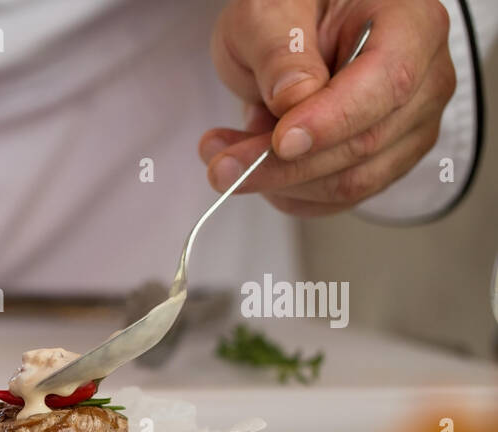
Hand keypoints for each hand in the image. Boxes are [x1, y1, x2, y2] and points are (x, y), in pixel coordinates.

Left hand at [200, 0, 455, 215]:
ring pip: (348, 182)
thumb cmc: (290, 10)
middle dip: (284, 165)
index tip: (279, 141)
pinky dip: (284, 192)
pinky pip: (333, 198)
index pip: (388, 82)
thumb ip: (280, 49)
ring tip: (223, 154)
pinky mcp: (382, 163)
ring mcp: (409, 126)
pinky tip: (249, 166)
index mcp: (411, 23)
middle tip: (220, 164)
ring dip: (276, 182)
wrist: (291, 32)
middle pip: (365, 143)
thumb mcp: (270, 10)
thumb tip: (295, 98)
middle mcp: (425, 79)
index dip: (333, 120)